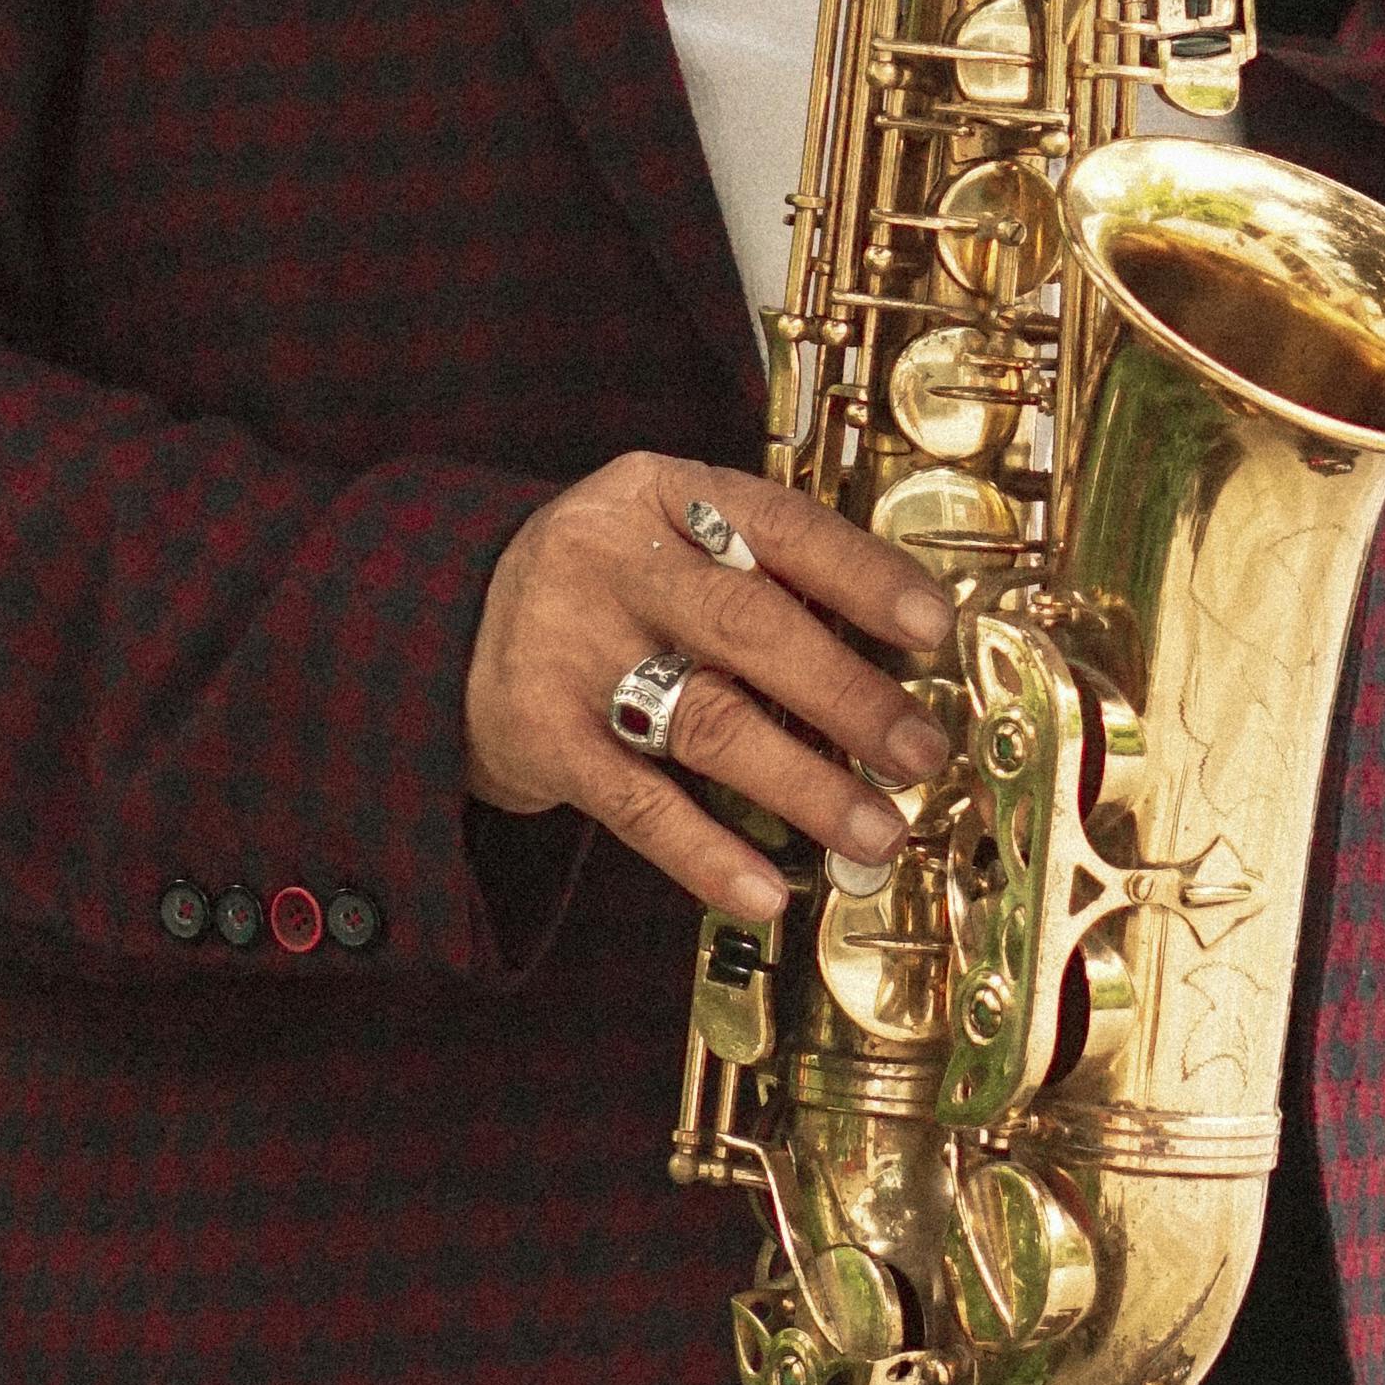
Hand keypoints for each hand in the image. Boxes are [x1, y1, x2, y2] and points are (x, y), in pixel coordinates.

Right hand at [464, 451, 953, 925]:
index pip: (779, 524)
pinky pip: (638, 806)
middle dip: (847, 695)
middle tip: (919, 751)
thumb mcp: (668, 535)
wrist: (449, 621)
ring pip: (705, 721)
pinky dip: (707, 854)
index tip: (935, 627)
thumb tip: (894, 660)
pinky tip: (765, 891)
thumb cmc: (608, 583)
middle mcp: (612, 562)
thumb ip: (760, 575)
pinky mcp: (541, 736)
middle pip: (747, 626)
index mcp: (660, 493)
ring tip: (876, 829)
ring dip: (804, 785)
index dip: (863, 575)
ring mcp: (570, 650)